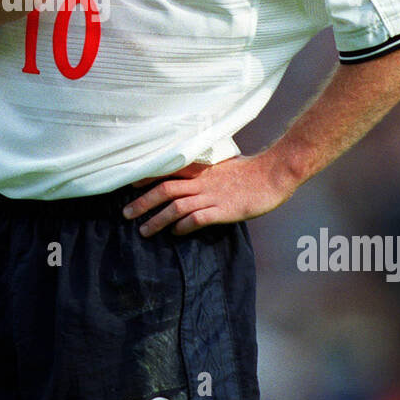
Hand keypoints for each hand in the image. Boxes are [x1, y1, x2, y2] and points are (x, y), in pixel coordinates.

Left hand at [121, 154, 294, 235]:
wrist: (274, 174)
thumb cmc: (251, 171)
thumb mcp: (223, 165)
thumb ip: (206, 172)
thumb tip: (192, 179)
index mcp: (201, 169)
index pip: (167, 171)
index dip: (147, 178)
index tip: (130, 186)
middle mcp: (202, 182)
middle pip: (165, 190)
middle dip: (143, 202)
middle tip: (125, 214)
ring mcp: (212, 196)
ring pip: (176, 207)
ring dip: (157, 219)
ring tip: (143, 231)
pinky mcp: (223, 211)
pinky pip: (197, 219)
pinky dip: (183, 226)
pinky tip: (175, 233)